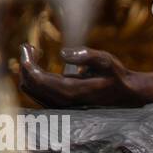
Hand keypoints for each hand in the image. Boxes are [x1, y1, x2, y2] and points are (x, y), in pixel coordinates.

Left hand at [19, 44, 142, 107]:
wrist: (127, 95)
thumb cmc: (116, 75)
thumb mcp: (106, 61)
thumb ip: (86, 55)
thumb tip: (63, 53)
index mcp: (72, 91)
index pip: (38, 79)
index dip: (27, 62)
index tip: (28, 46)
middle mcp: (64, 102)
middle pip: (31, 85)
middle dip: (25, 65)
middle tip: (29, 47)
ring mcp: (62, 106)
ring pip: (33, 91)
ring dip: (28, 72)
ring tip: (34, 54)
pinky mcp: (62, 105)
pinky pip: (38, 94)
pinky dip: (34, 80)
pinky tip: (40, 67)